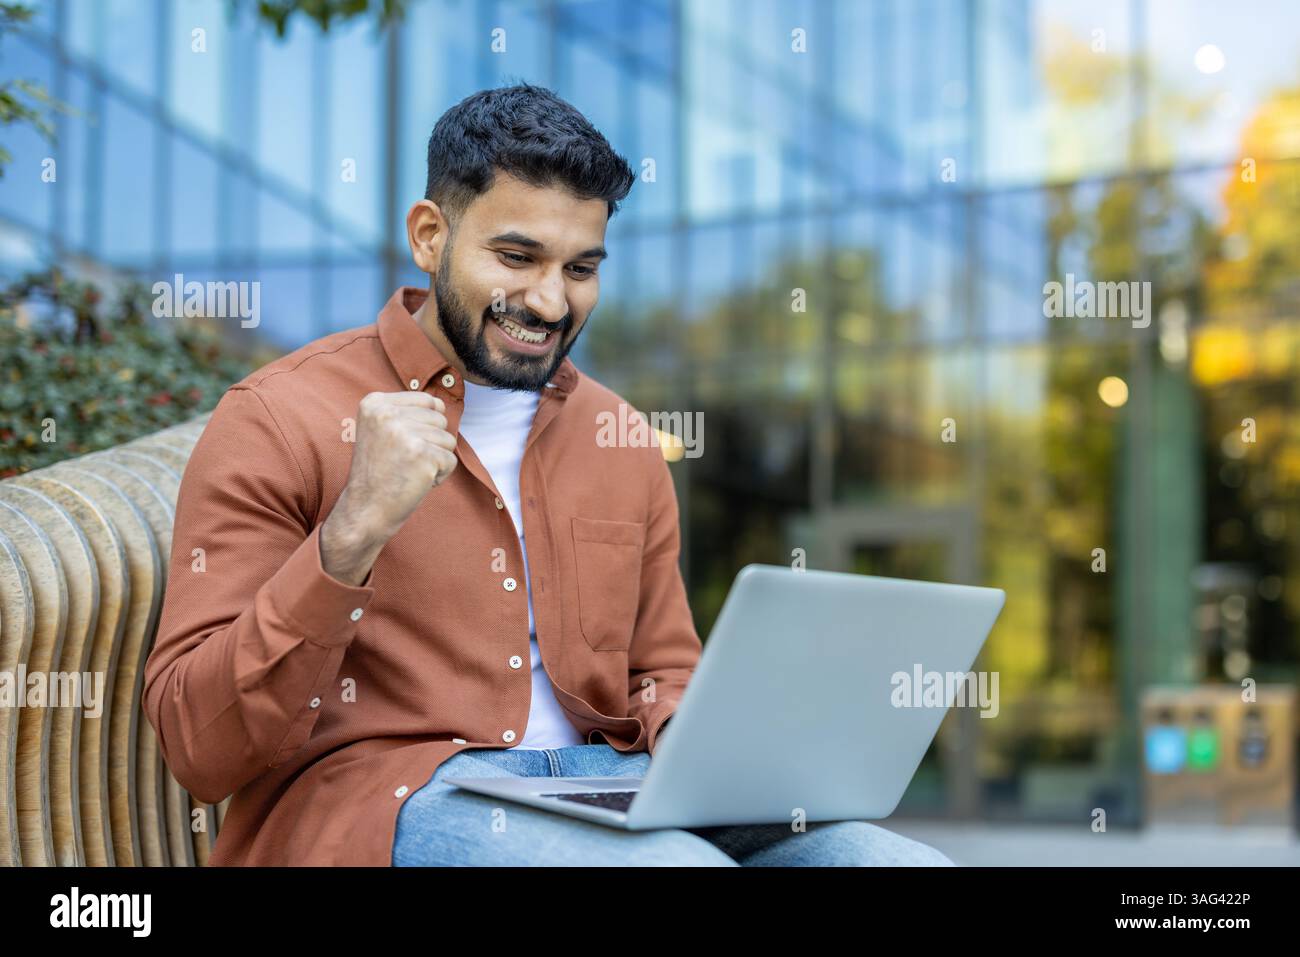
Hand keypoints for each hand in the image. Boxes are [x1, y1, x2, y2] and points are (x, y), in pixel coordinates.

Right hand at [320, 390, 457, 583]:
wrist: (366, 509)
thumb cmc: (379, 471)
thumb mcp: (380, 430)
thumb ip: (406, 412)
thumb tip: (442, 404)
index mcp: (374, 403)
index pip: (427, 400)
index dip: (423, 426)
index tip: (398, 445)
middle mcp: (387, 413)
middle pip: (439, 419)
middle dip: (430, 444)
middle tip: (403, 461)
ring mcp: (405, 433)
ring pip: (447, 440)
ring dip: (435, 460)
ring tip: (408, 470)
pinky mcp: (422, 454)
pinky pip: (450, 460)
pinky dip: (439, 475)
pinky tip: (416, 481)